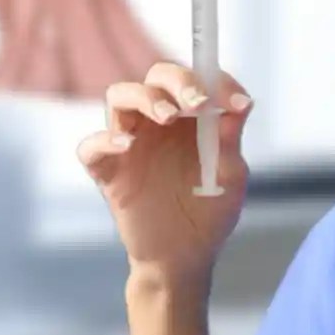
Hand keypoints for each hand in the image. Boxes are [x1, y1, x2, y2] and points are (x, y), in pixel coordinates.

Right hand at [77, 61, 253, 283]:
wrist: (186, 257)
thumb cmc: (210, 212)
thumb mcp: (230, 175)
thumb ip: (230, 138)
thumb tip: (243, 103)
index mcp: (189, 116)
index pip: (194, 79)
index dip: (213, 79)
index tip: (235, 102)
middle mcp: (157, 121)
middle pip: (155, 76)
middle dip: (177, 80)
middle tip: (197, 102)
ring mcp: (130, 142)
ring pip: (119, 96)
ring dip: (143, 97)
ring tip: (167, 115)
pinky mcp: (108, 171)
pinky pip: (91, 147)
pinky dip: (104, 140)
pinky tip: (126, 145)